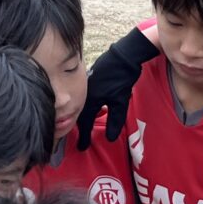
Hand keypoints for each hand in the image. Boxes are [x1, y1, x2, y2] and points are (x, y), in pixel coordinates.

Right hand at [77, 28, 157, 148]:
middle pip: (79, 115)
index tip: (82, 148)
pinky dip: (85, 105)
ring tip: (85, 126)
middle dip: (80, 128)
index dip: (83, 137)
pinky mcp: (88, 78)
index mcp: (89, 100)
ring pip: (80, 105)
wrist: (123, 55)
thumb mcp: (120, 102)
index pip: (84, 123)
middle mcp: (83, 93)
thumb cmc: (122, 78)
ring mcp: (85, 85)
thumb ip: (115, 121)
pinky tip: (91, 108)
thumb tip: (110, 139)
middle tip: (82, 139)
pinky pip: (83, 96)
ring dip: (82, 116)